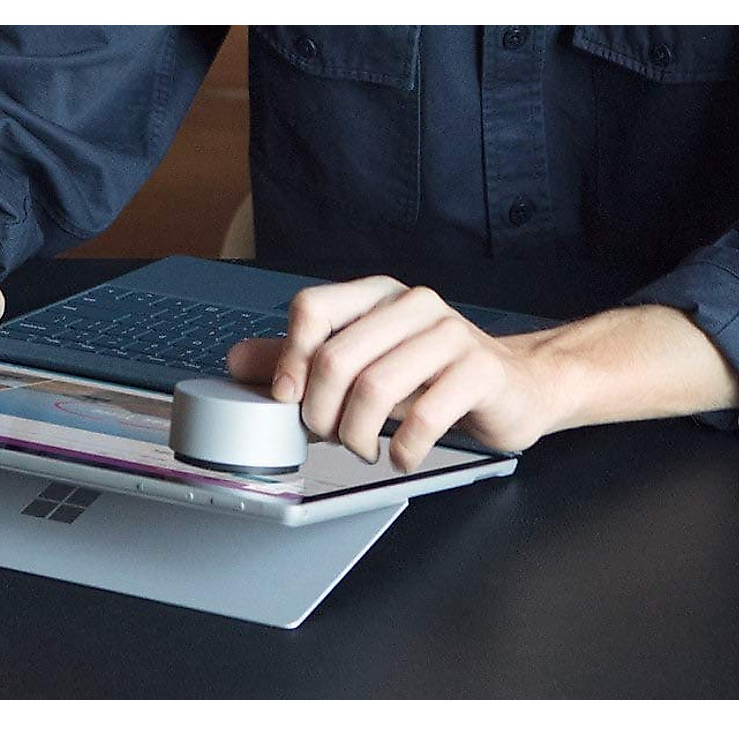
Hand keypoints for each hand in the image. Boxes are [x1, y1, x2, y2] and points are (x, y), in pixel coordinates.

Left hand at [226, 275, 558, 470]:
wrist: (516, 385)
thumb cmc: (431, 375)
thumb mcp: (361, 363)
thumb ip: (299, 360)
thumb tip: (237, 361)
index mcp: (375, 296)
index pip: (312, 308)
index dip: (290, 358)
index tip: (288, 398)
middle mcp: (412, 305)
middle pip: (336, 357)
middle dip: (321, 410)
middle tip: (329, 434)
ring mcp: (450, 334)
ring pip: (375, 387)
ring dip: (357, 434)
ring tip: (361, 448)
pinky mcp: (480, 370)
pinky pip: (425, 416)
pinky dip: (403, 450)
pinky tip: (402, 456)